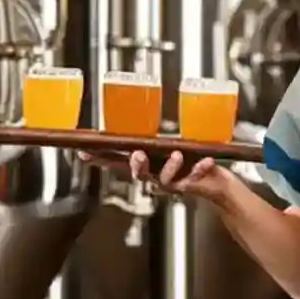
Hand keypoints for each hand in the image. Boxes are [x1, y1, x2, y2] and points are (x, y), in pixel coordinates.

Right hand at [76, 149, 230, 202]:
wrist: (216, 185)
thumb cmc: (189, 162)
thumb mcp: (168, 148)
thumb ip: (154, 139)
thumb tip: (138, 113)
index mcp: (146, 165)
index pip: (118, 162)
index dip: (100, 159)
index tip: (83, 153)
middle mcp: (155, 176)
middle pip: (138, 174)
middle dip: (136, 166)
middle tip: (137, 154)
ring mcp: (172, 183)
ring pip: (165, 179)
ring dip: (170, 167)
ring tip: (177, 154)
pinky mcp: (191, 186)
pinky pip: (193, 179)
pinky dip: (199, 169)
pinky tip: (206, 160)